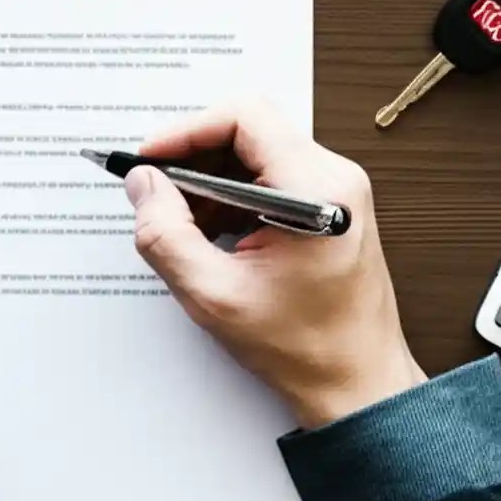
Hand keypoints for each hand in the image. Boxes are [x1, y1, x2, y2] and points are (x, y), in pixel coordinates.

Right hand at [126, 100, 425, 427]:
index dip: (186, 130)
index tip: (150, 159)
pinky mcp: (329, 207)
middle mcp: (334, 178)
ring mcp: (336, 191)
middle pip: (249, 131)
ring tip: (180, 221)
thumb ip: (166, 235)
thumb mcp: (215, 295)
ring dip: (210, 179)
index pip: (244, 118)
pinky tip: (209, 232)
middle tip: (155, 190)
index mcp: (316, 189)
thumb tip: (142, 184)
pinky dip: (231, 196)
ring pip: (257, 154)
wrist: (358, 382)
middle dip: (194, 157)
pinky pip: (271, 178)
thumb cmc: (304, 348)